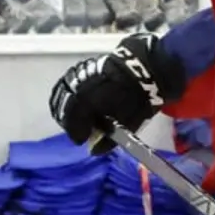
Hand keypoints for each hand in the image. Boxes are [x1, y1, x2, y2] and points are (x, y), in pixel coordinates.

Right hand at [50, 32, 184, 153]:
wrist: (151, 67)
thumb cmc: (142, 97)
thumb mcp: (129, 123)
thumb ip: (108, 139)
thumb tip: (92, 149)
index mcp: (89, 99)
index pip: (72, 118)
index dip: (75, 132)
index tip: (80, 141)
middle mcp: (81, 84)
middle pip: (63, 103)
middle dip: (67, 119)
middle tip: (78, 131)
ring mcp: (82, 72)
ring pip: (63, 89)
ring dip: (64, 104)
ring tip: (74, 117)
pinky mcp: (86, 65)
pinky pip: (70, 79)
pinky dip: (69, 91)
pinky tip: (76, 99)